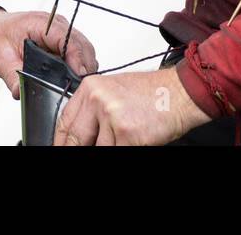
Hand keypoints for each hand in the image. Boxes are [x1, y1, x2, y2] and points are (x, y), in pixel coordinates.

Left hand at [0, 9, 97, 97]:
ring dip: (84, 65)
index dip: (76, 58)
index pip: (66, 38)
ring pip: (83, 47)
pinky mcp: (60, 37)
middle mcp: (54, 23)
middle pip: (81, 43)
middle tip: (80, 88)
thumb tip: (20, 92)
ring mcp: (59, 29)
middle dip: (84, 65)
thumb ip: (12, 77)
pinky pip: (77, 49)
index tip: (79, 77)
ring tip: (78, 86)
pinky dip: (80, 63)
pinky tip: (73, 78)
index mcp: (39, 23)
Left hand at [53, 67, 211, 145]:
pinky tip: (130, 143)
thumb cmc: (151, 93)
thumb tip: (77, 135)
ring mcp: (112, 117)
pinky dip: (122, 151)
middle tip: (80, 152)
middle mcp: (98, 100)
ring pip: (98, 149)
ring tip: (119, 140)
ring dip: (108, 148)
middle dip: (76, 150)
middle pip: (76, 139)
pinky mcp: (128, 134)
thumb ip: (92, 111)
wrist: (179, 93)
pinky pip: (116, 153)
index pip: (64, 122)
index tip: (61, 148)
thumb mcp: (113, 92)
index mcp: (90, 88)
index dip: (61, 142)